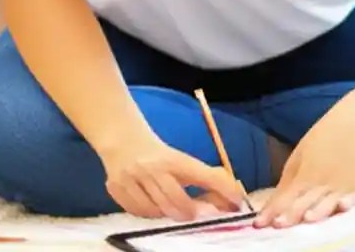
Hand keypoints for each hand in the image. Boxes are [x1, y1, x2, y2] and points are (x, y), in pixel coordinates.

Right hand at [98, 131, 244, 220]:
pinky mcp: (116, 188)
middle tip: (197, 214)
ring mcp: (132, 179)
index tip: (237, 201)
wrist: (123, 140)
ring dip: (168, 214)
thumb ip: (204, 176)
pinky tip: (154, 207)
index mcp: (174, 159)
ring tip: (174, 209)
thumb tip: (231, 195)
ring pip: (155, 210)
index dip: (223, 190)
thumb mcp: (182, 161)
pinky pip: (137, 212)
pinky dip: (149, 214)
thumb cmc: (159, 154)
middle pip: (177, 201)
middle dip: (191, 212)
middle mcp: (153, 169)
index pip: (204, 176)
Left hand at [254, 91, 354, 227]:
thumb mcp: (301, 154)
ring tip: (307, 218)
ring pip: (328, 205)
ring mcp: (345, 185)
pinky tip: (342, 205)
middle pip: (304, 205)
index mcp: (306, 174)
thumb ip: (288, 183)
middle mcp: (324, 182)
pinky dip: (349, 203)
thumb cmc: (328, 135)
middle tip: (277, 225)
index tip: (260, 223)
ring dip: (317, 212)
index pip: (285, 199)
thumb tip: (272, 207)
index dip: (272, 212)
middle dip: (290, 216)